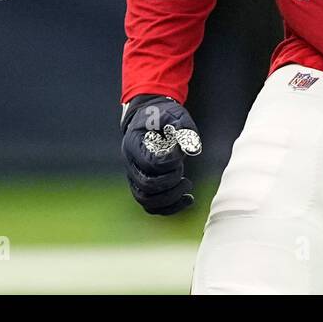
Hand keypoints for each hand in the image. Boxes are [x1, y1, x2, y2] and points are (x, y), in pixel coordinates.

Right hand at [121, 94, 202, 214]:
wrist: (151, 118)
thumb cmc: (163, 115)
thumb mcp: (173, 113)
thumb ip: (183, 128)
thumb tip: (191, 148)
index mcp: (134, 144)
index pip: (149, 163)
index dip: (169, 163)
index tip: (180, 154)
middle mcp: (131, 163)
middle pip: (146, 186)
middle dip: (170, 181)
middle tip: (183, 171)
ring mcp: (136, 176)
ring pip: (146, 201)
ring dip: (170, 198)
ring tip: (188, 186)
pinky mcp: (145, 185)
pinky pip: (152, 206)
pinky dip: (170, 207)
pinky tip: (188, 199)